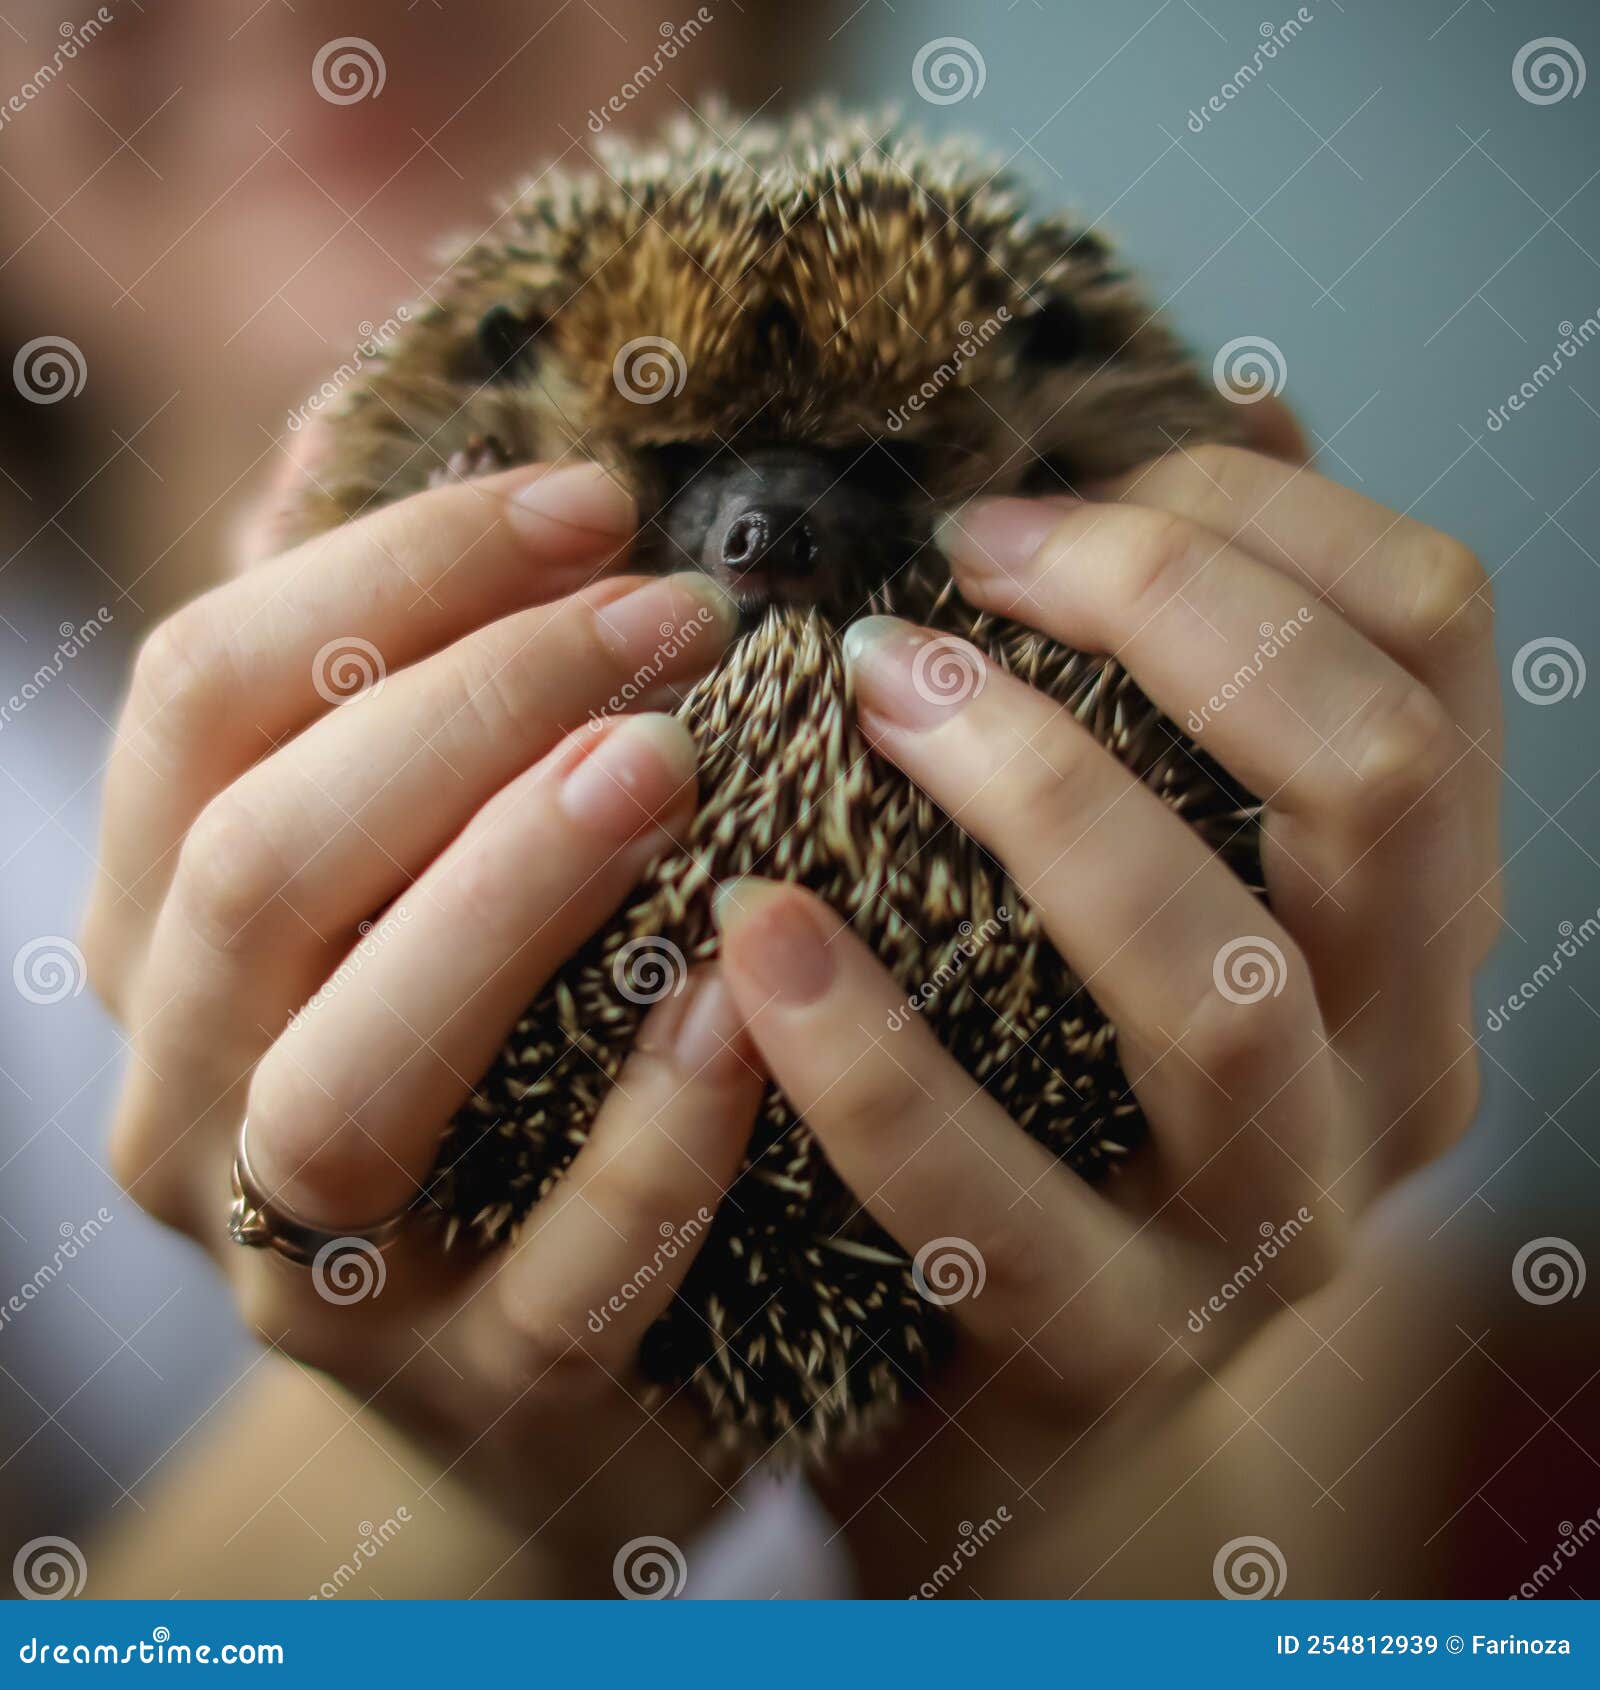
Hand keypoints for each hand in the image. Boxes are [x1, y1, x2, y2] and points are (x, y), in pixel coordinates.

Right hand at [82, 460, 763, 1587]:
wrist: (551, 1381)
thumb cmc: (492, 1078)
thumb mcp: (400, 881)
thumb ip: (358, 684)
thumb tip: (329, 441)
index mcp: (160, 943)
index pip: (204, 705)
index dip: (390, 572)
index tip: (597, 498)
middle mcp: (190, 1104)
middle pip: (255, 872)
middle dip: (468, 709)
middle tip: (673, 615)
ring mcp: (318, 1280)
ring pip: (345, 1083)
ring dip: (505, 896)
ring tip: (668, 759)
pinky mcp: (483, 1397)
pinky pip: (555, 1272)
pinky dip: (653, 1131)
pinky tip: (740, 998)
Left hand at [708, 442, 1498, 1590]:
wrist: (1012, 1380)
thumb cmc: (1059, 1067)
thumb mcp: (1151, 866)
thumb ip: (1193, 677)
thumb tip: (1224, 413)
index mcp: (1417, 903)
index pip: (1433, 638)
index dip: (1250, 516)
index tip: (1039, 501)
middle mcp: (1400, 1056)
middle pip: (1375, 775)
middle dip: (1164, 615)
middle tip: (958, 560)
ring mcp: (1270, 1220)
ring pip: (1224, 984)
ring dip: (1039, 796)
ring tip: (869, 690)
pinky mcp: (1110, 1350)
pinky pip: (995, 1202)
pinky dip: (868, 1052)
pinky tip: (751, 932)